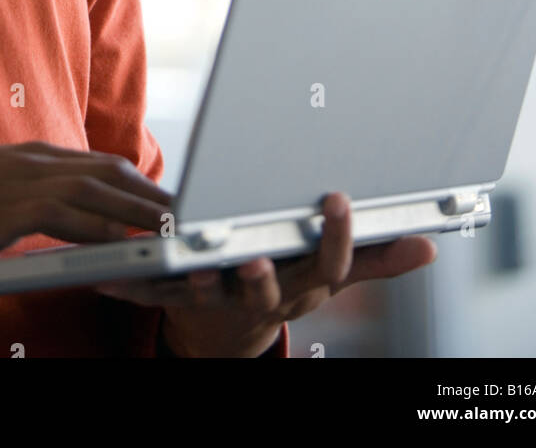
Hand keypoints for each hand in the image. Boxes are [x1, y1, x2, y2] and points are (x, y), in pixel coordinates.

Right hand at [0, 141, 173, 264]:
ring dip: (138, 208)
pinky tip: (120, 239)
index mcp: (37, 157)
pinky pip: (63, 212)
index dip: (141, 183)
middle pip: (111, 172)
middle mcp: (37, 160)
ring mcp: (23, 178)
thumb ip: (33, 194)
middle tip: (193, 214)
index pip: (102, 165)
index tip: (173, 200)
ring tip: (172, 228)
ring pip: (97, 188)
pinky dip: (96, 224)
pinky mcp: (7, 203)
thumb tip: (68, 211)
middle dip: (154, 193)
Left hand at [94, 192, 437, 357]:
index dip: (336, 239)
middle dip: (263, 275)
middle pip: (269, 290)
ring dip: (197, 282)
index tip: (338, 200)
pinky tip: (106, 277)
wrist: (227, 333)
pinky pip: (151, 297)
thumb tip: (429, 250)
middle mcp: (264, 297)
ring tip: (186, 264)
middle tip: (258, 256)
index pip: (327, 267)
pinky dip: (128, 288)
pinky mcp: (178, 302)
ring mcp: (221, 303)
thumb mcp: (329, 273)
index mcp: (303, 285)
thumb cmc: (285, 283)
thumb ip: (375, 259)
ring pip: (211, 295)